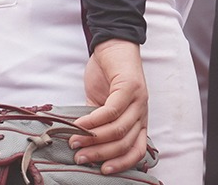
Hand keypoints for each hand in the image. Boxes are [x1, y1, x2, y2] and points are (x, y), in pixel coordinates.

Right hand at [70, 39, 148, 173]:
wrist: (112, 45)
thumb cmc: (106, 76)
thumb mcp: (101, 105)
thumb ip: (97, 124)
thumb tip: (81, 145)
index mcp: (138, 120)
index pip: (137, 150)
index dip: (122, 164)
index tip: (102, 171)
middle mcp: (142, 113)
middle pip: (125, 143)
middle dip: (101, 154)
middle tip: (80, 157)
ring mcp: (139, 100)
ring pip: (119, 129)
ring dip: (94, 138)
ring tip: (75, 141)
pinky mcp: (130, 87)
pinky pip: (112, 110)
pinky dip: (94, 120)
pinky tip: (80, 123)